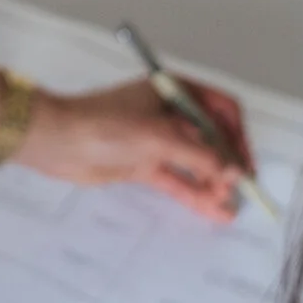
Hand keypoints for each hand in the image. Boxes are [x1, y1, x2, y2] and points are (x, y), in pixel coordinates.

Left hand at [13, 76, 256, 221]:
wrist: (55, 141)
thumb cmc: (106, 125)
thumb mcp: (159, 137)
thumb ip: (200, 156)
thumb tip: (235, 172)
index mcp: (175, 91)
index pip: (221, 109)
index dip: (238, 135)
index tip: (246, 163)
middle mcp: (170, 113)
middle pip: (211, 138)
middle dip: (227, 164)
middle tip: (239, 190)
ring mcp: (156, 140)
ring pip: (194, 162)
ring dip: (212, 183)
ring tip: (229, 208)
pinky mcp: (143, 164)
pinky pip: (176, 179)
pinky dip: (193, 194)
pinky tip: (211, 211)